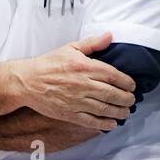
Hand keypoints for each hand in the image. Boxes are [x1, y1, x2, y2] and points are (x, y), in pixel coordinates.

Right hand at [6, 31, 136, 130]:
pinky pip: (90, 121)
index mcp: (84, 67)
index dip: (127, 82)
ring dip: (119, 112)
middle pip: (112, 93)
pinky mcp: (69, 113)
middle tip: (132, 100)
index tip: (132, 86)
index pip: (113, 75)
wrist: (27, 81)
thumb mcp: (70, 48)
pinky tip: (112, 123)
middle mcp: (83, 84)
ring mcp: (76, 101)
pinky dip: (103, 123)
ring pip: (104, 108)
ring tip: (126, 112)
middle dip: (126, 98)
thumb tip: (110, 36)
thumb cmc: (48, 63)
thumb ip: (92, 43)